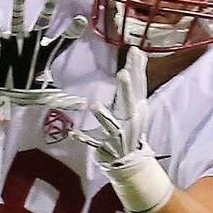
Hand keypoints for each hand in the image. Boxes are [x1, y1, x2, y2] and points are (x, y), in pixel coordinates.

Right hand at [0, 0, 88, 111]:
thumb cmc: (23, 91)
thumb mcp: (45, 96)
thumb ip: (64, 100)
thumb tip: (85, 105)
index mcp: (45, 54)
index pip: (62, 41)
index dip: (72, 31)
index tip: (82, 20)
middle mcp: (31, 43)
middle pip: (42, 23)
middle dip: (47, 10)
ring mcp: (14, 41)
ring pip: (18, 21)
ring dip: (18, 9)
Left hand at [70, 46, 148, 165]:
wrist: (130, 160)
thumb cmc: (132, 127)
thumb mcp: (138, 104)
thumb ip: (137, 81)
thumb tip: (139, 53)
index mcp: (138, 108)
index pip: (139, 86)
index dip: (137, 69)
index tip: (134, 51)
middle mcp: (130, 121)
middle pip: (129, 102)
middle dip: (126, 89)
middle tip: (123, 73)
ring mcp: (118, 135)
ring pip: (110, 124)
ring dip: (103, 116)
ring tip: (94, 106)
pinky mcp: (106, 147)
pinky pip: (93, 143)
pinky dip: (84, 139)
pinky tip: (73, 133)